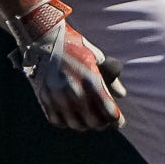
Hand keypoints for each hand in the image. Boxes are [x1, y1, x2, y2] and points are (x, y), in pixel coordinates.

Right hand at [6, 0, 124, 131]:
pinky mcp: (45, 99)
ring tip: (90, 119)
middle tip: (106, 121)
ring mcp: (58, 98)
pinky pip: (58, 121)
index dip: (117, 119)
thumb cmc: (73, 45)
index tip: (119, 121)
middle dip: (103, 123)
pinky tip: (72, 116)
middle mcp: (75, 92)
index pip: (109, 111)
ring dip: (86, 125)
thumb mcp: (95, 56)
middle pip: (94, 122)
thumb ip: (110, 77)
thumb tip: (121, 94)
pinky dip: (67, 122)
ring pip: (76, 125)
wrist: (42, 38)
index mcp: (91, 80)